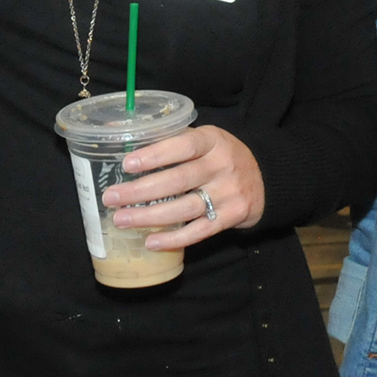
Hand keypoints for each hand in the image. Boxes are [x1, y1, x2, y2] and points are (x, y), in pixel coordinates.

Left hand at [105, 125, 264, 251]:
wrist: (265, 178)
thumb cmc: (220, 157)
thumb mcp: (203, 139)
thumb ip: (168, 138)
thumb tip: (115, 134)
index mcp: (212, 140)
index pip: (183, 145)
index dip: (155, 155)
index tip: (127, 165)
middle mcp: (222, 164)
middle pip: (178, 180)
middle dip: (141, 191)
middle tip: (112, 198)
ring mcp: (229, 192)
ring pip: (186, 207)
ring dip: (151, 217)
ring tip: (122, 220)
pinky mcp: (233, 215)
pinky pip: (200, 230)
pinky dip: (175, 238)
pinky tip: (152, 241)